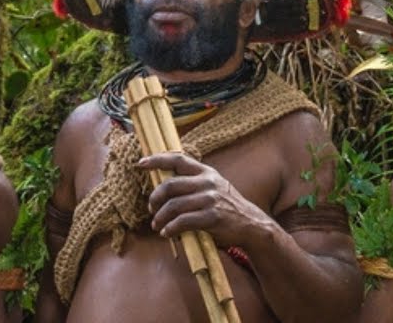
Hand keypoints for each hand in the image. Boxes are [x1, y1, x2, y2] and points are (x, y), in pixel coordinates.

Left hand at [138, 152, 271, 245]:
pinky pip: (182, 222)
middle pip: (170, 185)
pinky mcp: (212, 217)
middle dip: (155, 198)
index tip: (141, 163)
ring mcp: (210, 199)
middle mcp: (207, 182)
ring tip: (157, 225)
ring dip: (160, 217)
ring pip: (173, 205)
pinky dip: (170, 228)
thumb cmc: (227, 207)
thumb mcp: (214, 187)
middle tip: (151, 208)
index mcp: (206, 172)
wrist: (251, 224)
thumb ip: (193, 183)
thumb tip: (164, 185)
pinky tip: (167, 233)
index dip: (157, 159)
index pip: (178, 159)